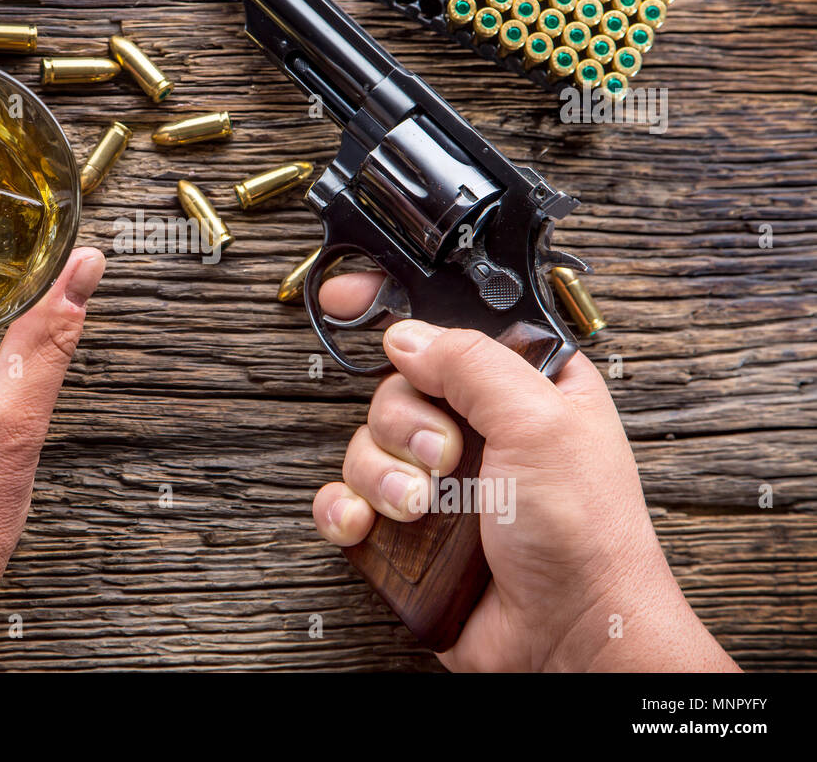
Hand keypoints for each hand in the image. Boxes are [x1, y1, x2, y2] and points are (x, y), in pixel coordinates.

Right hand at [311, 273, 737, 671]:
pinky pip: (346, 498)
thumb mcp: (542, 423)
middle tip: (446, 459)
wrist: (566, 636)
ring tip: (420, 508)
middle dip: (405, 425)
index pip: (452, 325)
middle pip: (396, 388)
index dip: (397, 307)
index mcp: (522, 386)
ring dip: (382, 475)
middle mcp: (478, 428)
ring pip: (366, 444)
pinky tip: (367, 523)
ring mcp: (439, 481)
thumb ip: (473, 364)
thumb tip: (408, 336)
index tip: (346, 295)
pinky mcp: (407, 528)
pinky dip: (346, 509)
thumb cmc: (586, 536)